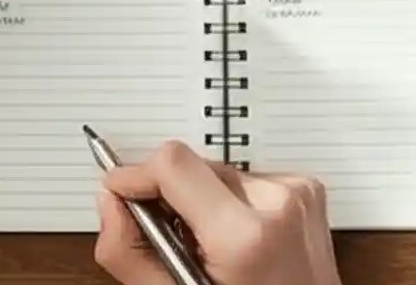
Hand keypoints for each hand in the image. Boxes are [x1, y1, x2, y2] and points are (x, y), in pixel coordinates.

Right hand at [95, 141, 341, 284]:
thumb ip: (130, 252)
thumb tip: (109, 199)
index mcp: (246, 236)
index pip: (172, 162)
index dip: (136, 175)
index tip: (121, 192)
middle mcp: (278, 202)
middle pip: (192, 167)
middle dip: (172, 199)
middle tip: (177, 245)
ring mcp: (297, 192)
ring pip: (217, 172)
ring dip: (204, 203)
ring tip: (216, 249)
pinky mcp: (306, 188)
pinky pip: (246, 179)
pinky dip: (233, 205)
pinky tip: (241, 240)